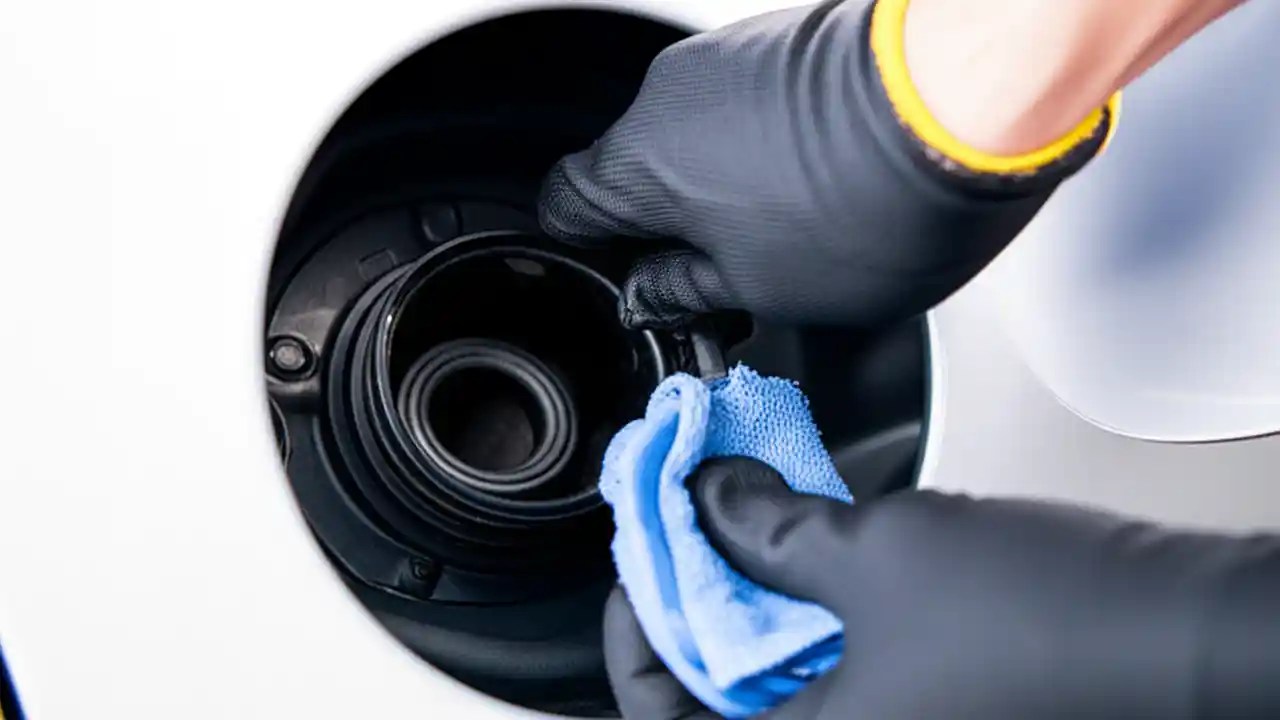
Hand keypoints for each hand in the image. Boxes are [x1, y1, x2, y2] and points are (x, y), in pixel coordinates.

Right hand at [539, 0, 1110, 328]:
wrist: (968, 103)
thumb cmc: (863, 202)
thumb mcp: (762, 289)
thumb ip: (687, 290)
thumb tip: (654, 294)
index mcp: (637, 164)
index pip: (565, 208)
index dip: (597, 255)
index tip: (638, 282)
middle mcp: (668, 95)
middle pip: (643, 174)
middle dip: (682, 228)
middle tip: (737, 279)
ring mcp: (729, 58)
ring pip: (703, 141)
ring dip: (736, 190)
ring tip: (808, 232)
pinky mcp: (786, 41)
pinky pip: (755, 108)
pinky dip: (778, 151)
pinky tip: (834, 185)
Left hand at [603, 457, 1279, 718]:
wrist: (1181, 637)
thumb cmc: (1041, 624)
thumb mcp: (870, 552)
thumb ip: (765, 525)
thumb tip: (706, 496)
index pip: (662, 711)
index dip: (636, 628)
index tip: (640, 557)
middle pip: (717, 689)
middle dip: (696, 596)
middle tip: (689, 521)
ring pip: (777, 672)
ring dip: (753, 591)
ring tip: (745, 514)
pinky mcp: (929, 704)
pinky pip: (836, 662)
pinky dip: (810, 603)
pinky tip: (813, 540)